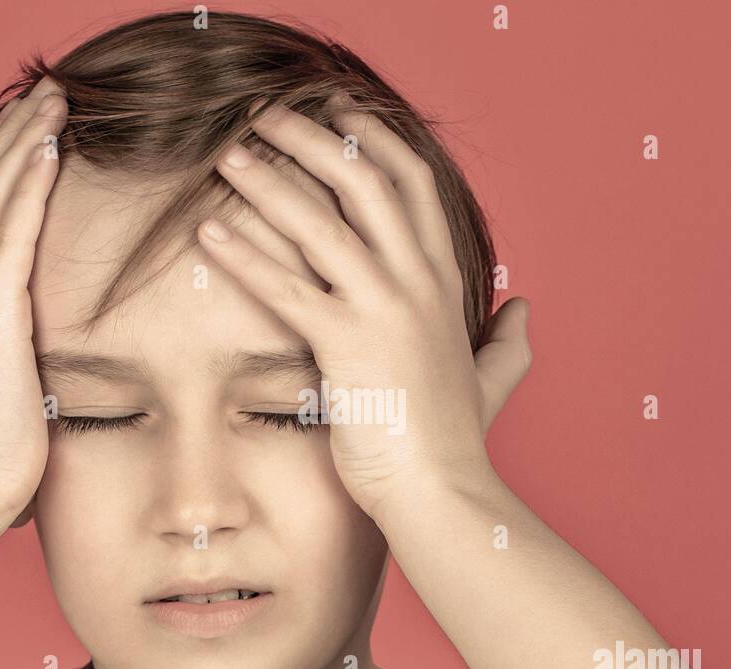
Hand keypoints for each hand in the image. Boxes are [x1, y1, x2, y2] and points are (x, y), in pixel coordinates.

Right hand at [0, 78, 66, 526]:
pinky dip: (25, 185)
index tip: (35, 131)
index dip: (3, 166)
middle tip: (47, 94)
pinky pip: (8, 232)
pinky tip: (47, 148)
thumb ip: (20, 356)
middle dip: (13, 136)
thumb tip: (51, 357)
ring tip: (54, 99)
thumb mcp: (6, 391)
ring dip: (23, 141)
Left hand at [198, 95, 531, 521]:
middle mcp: (418, 282)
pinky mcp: (346, 345)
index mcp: (445, 282)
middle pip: (365, 180)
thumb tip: (523, 308)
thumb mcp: (493, 379)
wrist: (443, 494)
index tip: (340, 112)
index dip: (376, 139)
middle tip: (267, 113)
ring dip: (269, 180)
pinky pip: (285, 286)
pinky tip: (207, 233)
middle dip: (313, 136)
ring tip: (227, 153)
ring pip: (321, 221)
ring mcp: (384, 310)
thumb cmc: (455, 443)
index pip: (413, 184)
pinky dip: (244, 255)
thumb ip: (509, 339)